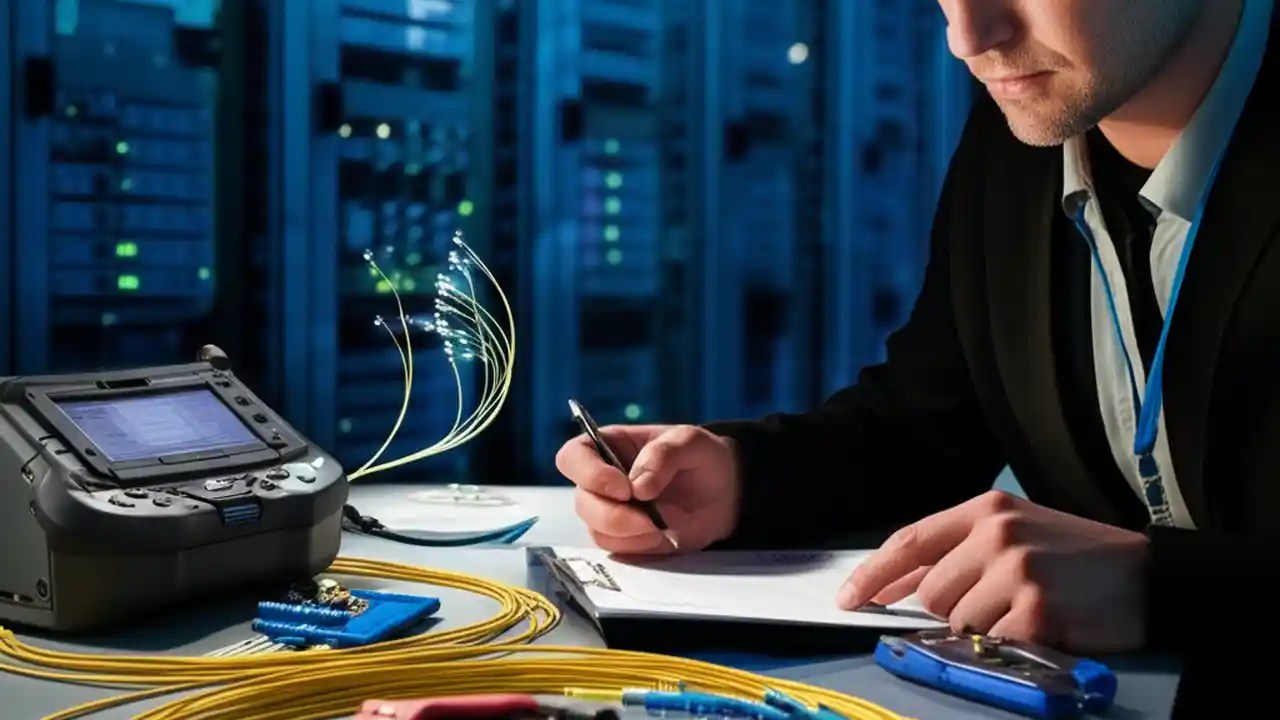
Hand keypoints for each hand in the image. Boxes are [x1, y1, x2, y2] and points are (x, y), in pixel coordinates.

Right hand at [556, 424, 740, 554]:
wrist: (726, 492)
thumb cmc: (702, 457)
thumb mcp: (690, 441)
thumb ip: (664, 454)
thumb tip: (638, 486)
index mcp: (609, 446)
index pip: (572, 457)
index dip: (589, 475)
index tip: (624, 488)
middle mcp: (602, 481)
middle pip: (582, 502)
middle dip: (612, 515)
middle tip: (648, 520)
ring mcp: (611, 512)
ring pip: (596, 531)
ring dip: (629, 535)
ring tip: (662, 527)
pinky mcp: (626, 539)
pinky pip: (617, 550)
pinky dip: (640, 548)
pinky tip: (663, 537)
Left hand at [836, 490, 1148, 652]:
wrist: (1149, 575)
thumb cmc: (1075, 557)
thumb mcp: (1015, 535)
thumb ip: (957, 554)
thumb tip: (895, 589)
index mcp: (985, 509)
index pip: (910, 541)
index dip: (873, 574)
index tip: (846, 598)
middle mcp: (996, 535)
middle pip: (931, 593)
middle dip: (953, 608)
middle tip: (1000, 602)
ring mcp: (1016, 571)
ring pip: (959, 622)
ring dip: (986, 627)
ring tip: (1028, 609)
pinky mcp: (1035, 610)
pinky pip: (994, 642)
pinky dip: (1013, 643)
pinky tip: (1044, 624)